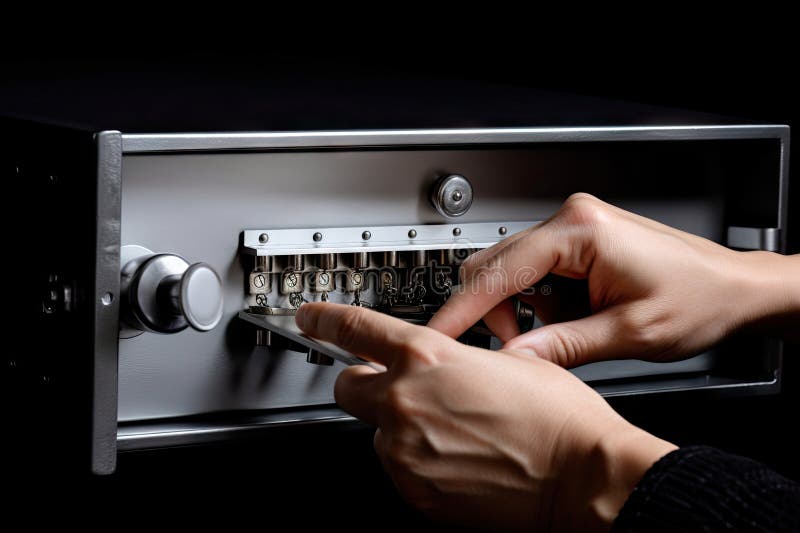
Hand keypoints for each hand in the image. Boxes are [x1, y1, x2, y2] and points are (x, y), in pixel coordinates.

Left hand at [296, 302, 675, 530]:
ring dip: (400, 427)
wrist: (583, 476)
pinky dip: (418, 461)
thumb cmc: (558, 417)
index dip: (325, 319)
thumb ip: (455, 358)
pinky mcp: (416, 493)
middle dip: (366, 383)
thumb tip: (440, 364)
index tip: (311, 317)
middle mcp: (406, 404)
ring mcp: (407, 453)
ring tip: (453, 431)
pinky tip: (459, 458)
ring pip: (377, 432)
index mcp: (428, 360)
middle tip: (401, 388)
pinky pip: (400, 469)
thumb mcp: (509, 359)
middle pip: (348, 386)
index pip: (356, 329)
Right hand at [429, 193, 798, 366]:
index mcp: (580, 231)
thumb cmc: (700, 298)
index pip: (498, 271)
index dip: (462, 310)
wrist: (735, 289)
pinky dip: (539, 305)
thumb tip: (512, 359)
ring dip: (520, 311)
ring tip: (558, 337)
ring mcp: (573, 230)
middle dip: (494, 313)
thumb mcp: (630, 333)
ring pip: (511, 272)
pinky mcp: (577, 244)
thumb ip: (563, 346)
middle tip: (515, 350)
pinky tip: (569, 322)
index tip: (439, 336)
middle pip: (494, 266)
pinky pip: (534, 275)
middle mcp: (570, 221)